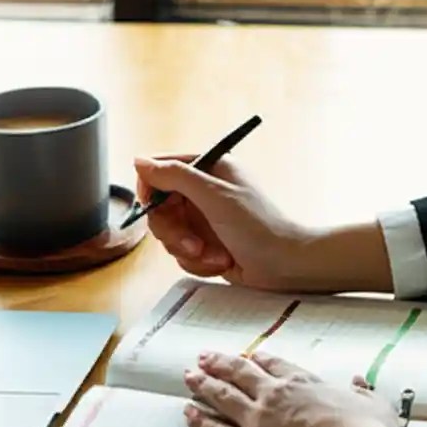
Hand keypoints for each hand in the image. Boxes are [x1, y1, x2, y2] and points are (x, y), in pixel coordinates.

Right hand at [133, 155, 310, 289]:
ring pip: (168, 235)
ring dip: (188, 250)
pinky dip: (199, 262)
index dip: (150, 190)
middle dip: (174, 232)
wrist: (286, 265)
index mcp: (208, 168)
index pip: (161, 170)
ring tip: (215, 255)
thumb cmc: (259, 226)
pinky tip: (221, 262)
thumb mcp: (214, 195)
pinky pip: (182, 253)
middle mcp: (204, 192)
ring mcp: (204, 219)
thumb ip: (175, 176)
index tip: (152, 207)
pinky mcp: (206, 244)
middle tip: (192, 244)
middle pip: (160, 208)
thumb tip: (139, 161)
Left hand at [182, 350, 400, 426]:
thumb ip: (363, 392)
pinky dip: (199, 421)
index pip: (274, 365)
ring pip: (221, 396)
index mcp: (302, 383)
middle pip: (239, 373)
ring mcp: (257, 420)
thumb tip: (359, 382)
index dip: (258, 359)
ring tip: (188, 376)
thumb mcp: (374, 404)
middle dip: (219, 364)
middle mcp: (274, 395)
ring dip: (203, 385)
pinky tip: (188, 413)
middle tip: (204, 358)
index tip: (250, 356)